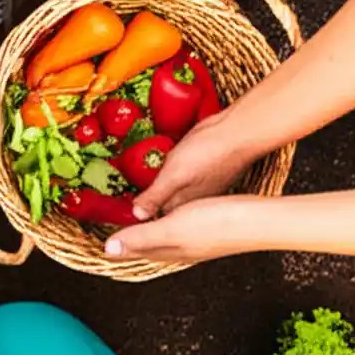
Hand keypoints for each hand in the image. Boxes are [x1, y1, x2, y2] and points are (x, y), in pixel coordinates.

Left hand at [105, 195, 264, 262]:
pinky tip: (167, 211)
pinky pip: (178, 226)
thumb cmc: (218, 222)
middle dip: (127, 240)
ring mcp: (197, 240)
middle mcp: (181, 249)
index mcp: (169, 251)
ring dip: (145, 230)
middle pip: (146, 246)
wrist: (261, 219)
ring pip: (162, 237)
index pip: (133, 250)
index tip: (95, 238)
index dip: (115, 245)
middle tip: (107, 229)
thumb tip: (107, 250)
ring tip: (130, 221)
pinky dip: (163, 219)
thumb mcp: (172, 228)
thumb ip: (141, 237)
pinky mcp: (209, 227)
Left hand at [126, 111, 254, 220]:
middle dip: (142, 208)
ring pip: (169, 196)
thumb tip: (136, 215)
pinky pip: (177, 182)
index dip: (135, 221)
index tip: (115, 217)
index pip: (153, 222)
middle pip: (160, 211)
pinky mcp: (203, 175)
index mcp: (182, 207)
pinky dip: (165, 179)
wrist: (239, 132)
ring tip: (129, 189)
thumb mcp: (175, 175)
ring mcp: (199, 189)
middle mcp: (191, 202)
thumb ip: (155, 196)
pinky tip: (156, 171)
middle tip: (117, 204)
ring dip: (152, 193)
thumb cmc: (208, 153)